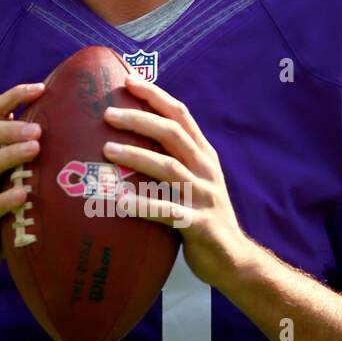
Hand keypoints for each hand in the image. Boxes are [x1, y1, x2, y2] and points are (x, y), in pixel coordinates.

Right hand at [0, 81, 43, 286]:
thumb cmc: (0, 215)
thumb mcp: (12, 181)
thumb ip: (30, 160)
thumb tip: (74, 136)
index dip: (14, 97)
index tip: (41, 86)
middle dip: (10, 125)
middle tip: (39, 128)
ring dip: (11, 154)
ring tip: (36, 148)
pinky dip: (6, 198)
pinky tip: (25, 194)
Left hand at [102, 75, 251, 289]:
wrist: (234, 260)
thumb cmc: (202, 218)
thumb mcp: (195, 182)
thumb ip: (174, 161)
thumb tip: (134, 140)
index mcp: (204, 156)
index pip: (181, 115)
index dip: (156, 95)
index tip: (128, 80)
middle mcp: (206, 171)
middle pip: (173, 134)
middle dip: (140, 120)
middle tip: (107, 114)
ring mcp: (203, 197)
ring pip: (169, 168)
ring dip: (137, 157)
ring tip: (107, 150)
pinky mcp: (197, 225)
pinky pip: (167, 212)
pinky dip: (142, 205)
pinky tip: (118, 203)